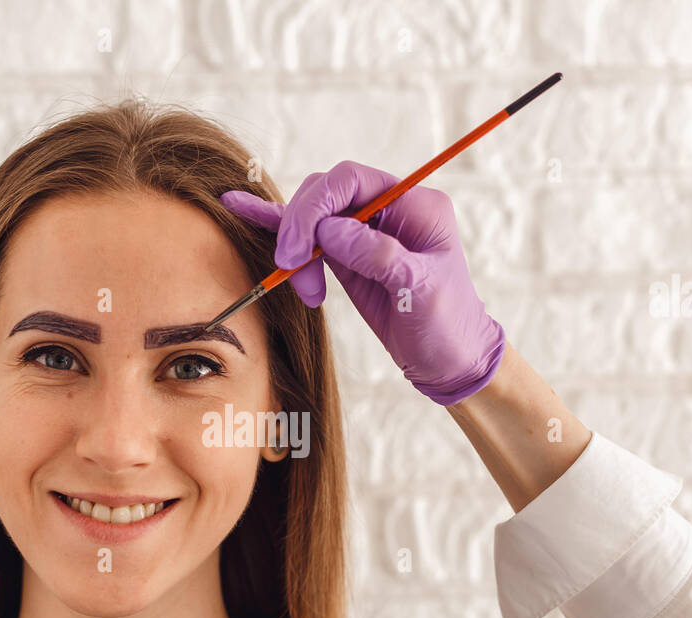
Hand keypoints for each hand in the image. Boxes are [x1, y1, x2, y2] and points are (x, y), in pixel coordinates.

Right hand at [220, 160, 505, 404]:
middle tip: (291, 269)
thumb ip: (378, 255)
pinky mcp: (346, 255)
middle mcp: (387, 211)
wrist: (448, 361)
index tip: (299, 250)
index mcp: (413, 206)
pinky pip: (309, 236)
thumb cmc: (446, 325)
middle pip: (325, 194)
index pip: (352, 181)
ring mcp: (364, 232)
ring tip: (301, 288)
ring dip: (295, 247)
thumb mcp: (419, 290)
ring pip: (312, 217)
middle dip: (300, 230)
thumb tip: (331, 231)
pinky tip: (242, 209)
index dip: (316, 207)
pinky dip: (277, 226)